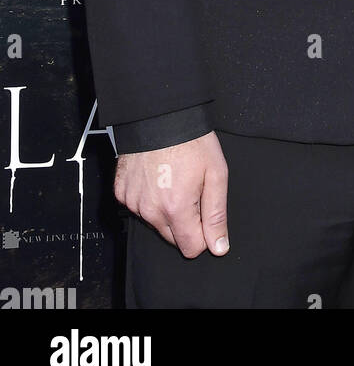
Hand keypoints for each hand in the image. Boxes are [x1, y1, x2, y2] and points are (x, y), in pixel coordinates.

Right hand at [113, 131, 228, 257]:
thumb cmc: (190, 141)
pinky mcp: (122, 193)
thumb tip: (219, 246)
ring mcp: (133, 202)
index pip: (191, 248)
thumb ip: (216, 215)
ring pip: (155, 223)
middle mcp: (150, 210)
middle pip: (172, 238)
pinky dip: (149, 198)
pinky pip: (139, 208)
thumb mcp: (216, 174)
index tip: (205, 212)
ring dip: (166, 209)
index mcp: (175, 208)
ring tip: (173, 180)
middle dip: (185, 221)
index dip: (203, 233)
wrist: (160, 116)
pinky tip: (157, 177)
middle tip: (191, 190)